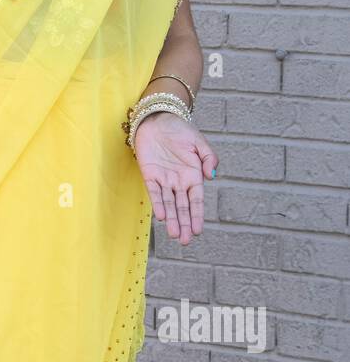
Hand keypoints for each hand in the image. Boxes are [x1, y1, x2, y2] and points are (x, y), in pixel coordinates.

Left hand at [134, 112, 217, 246]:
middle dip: (184, 224)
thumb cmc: (181, 131)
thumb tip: (211, 176)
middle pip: (182, 207)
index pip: (196, 201)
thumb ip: (209, 158)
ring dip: (171, 219)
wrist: (159, 120)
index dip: (197, 216)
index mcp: (193, 176)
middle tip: (184, 241)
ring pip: (168, 204)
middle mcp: (178, 182)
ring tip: (174, 234)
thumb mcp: (199, 143)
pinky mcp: (149, 175)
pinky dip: (158, 203)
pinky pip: (154, 192)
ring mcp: (164, 180)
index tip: (198, 231)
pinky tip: (161, 216)